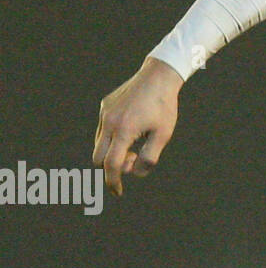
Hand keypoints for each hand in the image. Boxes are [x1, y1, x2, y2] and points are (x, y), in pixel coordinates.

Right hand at [93, 57, 183, 196]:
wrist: (159, 76)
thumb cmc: (164, 106)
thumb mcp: (163, 134)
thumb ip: (150, 157)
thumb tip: (134, 172)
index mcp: (123, 131)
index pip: (111, 165)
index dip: (113, 181)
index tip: (118, 191)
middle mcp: (108, 122)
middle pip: (99, 158)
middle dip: (113, 165)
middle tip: (133, 158)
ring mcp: (104, 113)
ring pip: (99, 143)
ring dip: (112, 150)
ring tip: (136, 140)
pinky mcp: (104, 106)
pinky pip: (103, 128)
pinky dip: (112, 136)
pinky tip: (132, 126)